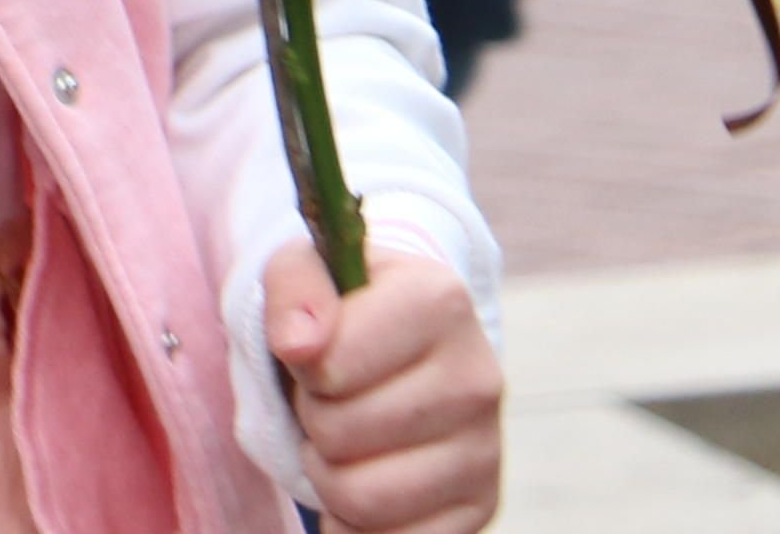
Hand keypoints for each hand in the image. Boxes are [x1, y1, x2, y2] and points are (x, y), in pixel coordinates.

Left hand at [266, 243, 500, 533]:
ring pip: (362, 498)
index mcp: (439, 301)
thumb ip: (293, 289)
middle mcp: (477, 376)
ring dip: (330, 474)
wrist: (395, 348)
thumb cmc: (342, 311)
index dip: (303, 365)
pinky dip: (358, 523)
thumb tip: (298, 344)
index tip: (318, 351)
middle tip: (332, 397)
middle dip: (313, 418)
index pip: (330, 365)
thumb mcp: (304, 271)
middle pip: (339, 434)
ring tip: (347, 437)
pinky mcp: (481, 506)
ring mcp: (486, 448)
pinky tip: (369, 478)